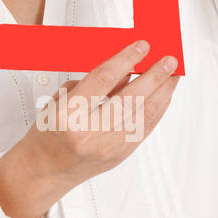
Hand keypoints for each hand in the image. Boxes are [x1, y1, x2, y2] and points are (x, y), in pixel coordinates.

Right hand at [0, 41, 179, 217]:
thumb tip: (125, 72)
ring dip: (162, 92)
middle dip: (155, 76)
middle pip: (130, 97)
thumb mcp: (58, 102)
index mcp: (68, 114)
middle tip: (169, 60)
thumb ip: (90, 86)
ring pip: (144, 114)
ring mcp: (107, 147)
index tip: (141, 47)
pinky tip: (163, 97)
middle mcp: (89, 132)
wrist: (44, 171)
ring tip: (173, 76)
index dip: (126, 59)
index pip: (102, 79)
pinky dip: (157, 109)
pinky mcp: (120, 156)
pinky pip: (145, 128)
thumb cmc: (48, 134)